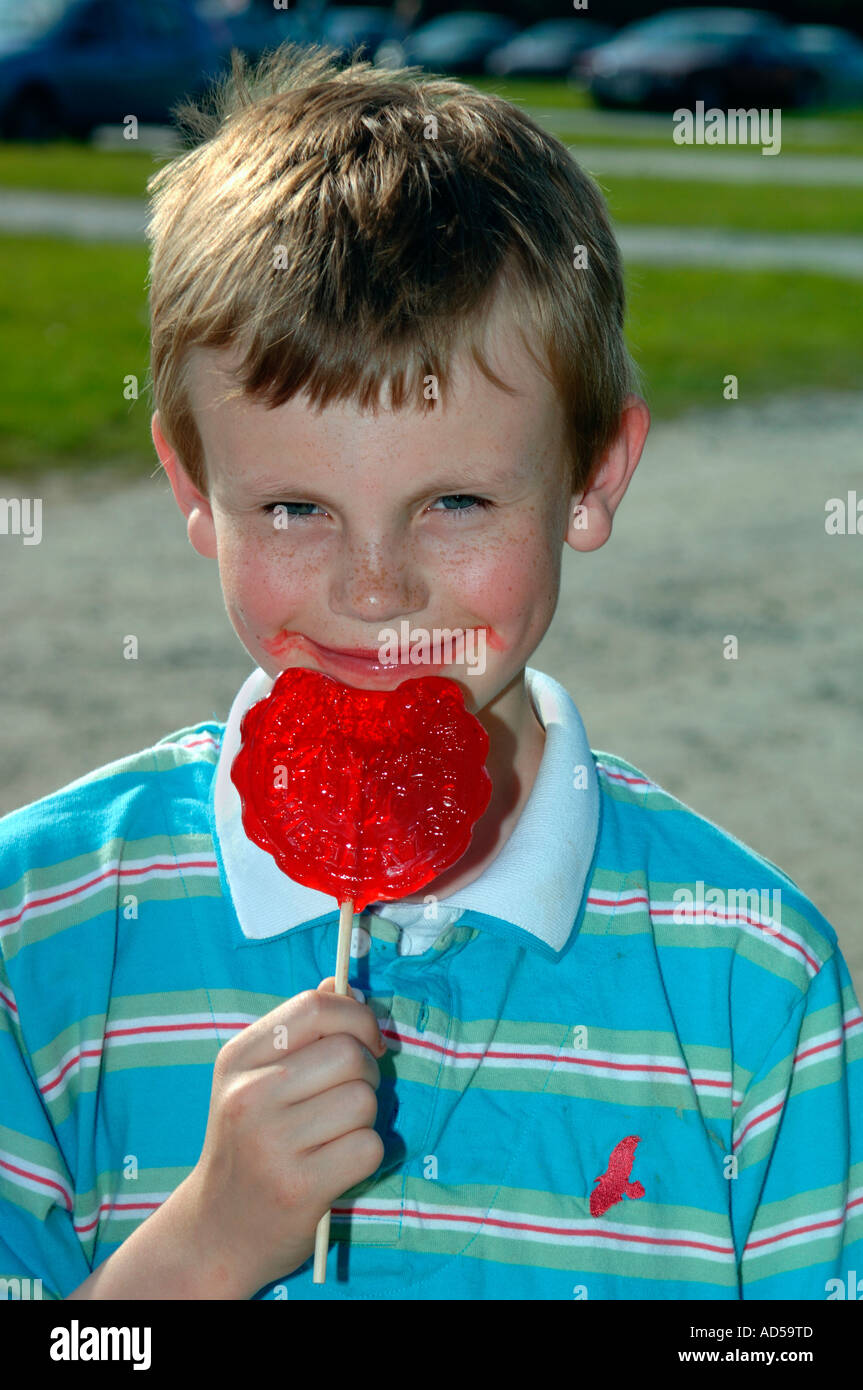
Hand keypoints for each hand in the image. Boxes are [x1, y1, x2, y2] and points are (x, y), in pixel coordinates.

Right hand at [180, 978, 385, 1295]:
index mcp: (238, 1058)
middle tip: (349, 1096)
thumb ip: (301, 1031)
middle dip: (367, 1072)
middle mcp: (249, 1096)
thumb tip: (344, 984)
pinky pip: (369, 1147)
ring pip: (364, 1101)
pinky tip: (336, 1165)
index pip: (315, 1007)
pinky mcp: (300, 1187)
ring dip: (365, 1117)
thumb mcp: (254, 1079)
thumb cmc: (249, 1145)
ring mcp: (272, 1143)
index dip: (357, 1016)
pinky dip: (365, 1155)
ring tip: (335, 1134)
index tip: (368, 1041)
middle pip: (350, 1054)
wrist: (217, 1230)